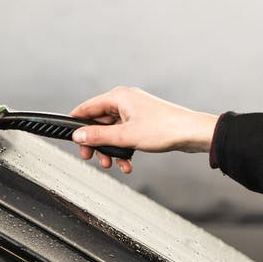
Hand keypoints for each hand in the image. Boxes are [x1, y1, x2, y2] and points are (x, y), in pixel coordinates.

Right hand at [70, 86, 217, 173]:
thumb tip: (78, 136)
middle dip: (96, 143)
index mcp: (119, 97)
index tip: (71, 138)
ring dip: (111, 150)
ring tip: (113, 164)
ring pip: (112, 132)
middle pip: (99, 123)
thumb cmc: (164, 128)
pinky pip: (125, 136)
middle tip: (93, 158)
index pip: (87, 108)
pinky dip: (123, 149)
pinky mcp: (143, 123)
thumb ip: (98, 137)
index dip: (77, 125)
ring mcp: (135, 112)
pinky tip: (127, 163)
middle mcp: (125, 101)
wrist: (191, 133)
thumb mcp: (125, 136)